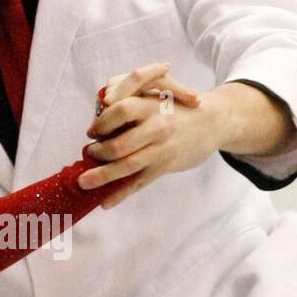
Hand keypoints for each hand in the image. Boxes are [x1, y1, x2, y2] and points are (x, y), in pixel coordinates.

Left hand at [78, 62, 212, 208]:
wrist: (212, 122)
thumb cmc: (177, 106)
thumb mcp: (157, 93)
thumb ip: (131, 98)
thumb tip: (98, 106)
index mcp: (152, 104)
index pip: (120, 110)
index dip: (102, 121)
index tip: (92, 130)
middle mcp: (157, 126)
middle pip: (120, 143)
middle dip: (99, 152)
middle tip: (89, 153)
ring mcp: (162, 148)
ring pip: (127, 165)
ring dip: (102, 176)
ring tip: (83, 182)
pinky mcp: (165, 165)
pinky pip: (139, 182)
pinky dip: (120, 194)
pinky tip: (105, 203)